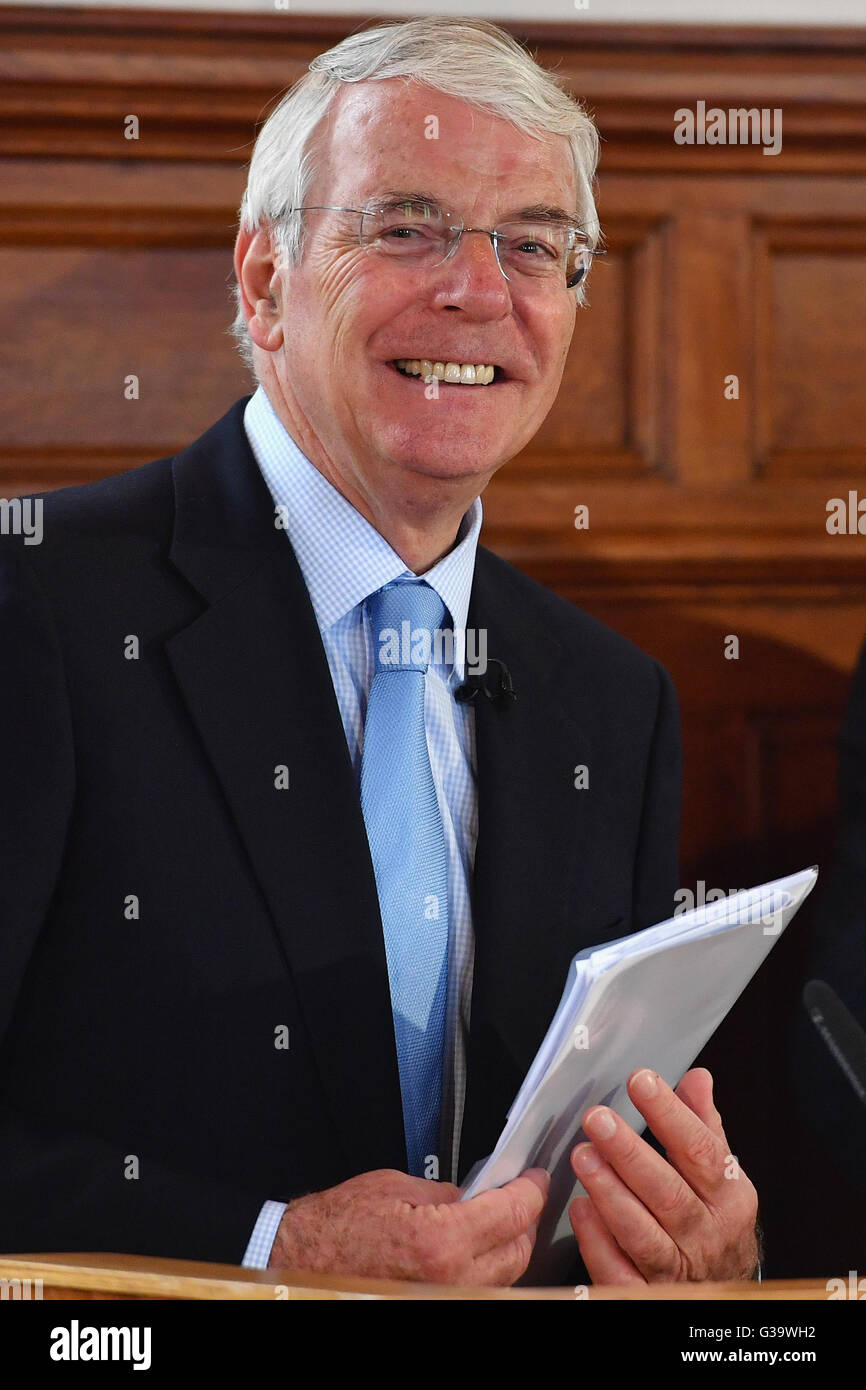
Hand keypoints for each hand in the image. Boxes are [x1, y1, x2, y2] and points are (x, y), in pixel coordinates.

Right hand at [268, 1165, 549, 1284]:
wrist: (303, 1260)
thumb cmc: (337, 1225)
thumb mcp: (396, 1185)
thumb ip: (447, 1192)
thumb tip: (477, 1194)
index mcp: (441, 1242)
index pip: (513, 1214)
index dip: (531, 1190)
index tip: (536, 1178)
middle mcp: (449, 1281)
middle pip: (518, 1251)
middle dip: (526, 1219)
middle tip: (522, 1194)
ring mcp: (443, 1300)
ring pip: (505, 1276)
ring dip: (510, 1246)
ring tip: (502, 1219)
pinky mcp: (433, 1306)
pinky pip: (479, 1289)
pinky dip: (488, 1269)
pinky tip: (481, 1249)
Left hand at [569, 1067, 758, 1283]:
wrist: (724, 1291)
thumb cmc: (714, 1221)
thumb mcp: (720, 1174)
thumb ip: (704, 1126)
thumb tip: (698, 1078)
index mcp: (727, 1198)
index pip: (700, 1151)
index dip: (670, 1115)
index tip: (640, 1081)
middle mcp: (705, 1235)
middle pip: (668, 1194)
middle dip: (630, 1154)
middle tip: (597, 1118)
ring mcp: (677, 1269)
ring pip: (642, 1235)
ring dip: (610, 1193)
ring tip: (582, 1155)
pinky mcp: (647, 1294)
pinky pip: (620, 1273)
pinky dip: (598, 1243)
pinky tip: (580, 1209)